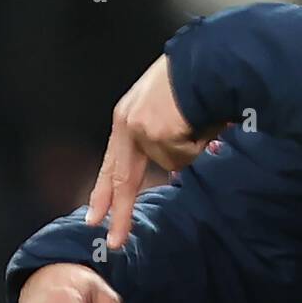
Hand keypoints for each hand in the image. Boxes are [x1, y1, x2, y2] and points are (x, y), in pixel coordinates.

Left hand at [85, 54, 224, 249]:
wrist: (206, 60)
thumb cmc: (195, 78)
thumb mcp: (168, 108)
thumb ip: (164, 139)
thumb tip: (174, 171)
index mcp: (127, 117)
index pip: (113, 163)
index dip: (104, 191)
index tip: (95, 215)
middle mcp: (129, 124)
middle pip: (124, 178)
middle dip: (120, 213)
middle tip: (114, 242)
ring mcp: (142, 130)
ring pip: (174, 162)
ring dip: (194, 147)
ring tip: (203, 118)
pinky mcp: (159, 132)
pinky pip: (188, 154)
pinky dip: (201, 141)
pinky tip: (204, 119)